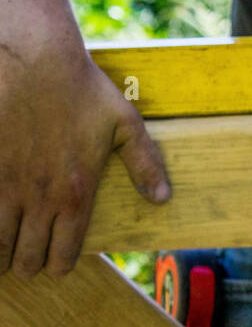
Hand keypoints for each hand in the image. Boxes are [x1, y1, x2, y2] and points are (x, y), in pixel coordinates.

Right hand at [0, 43, 171, 278]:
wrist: (35, 62)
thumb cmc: (82, 89)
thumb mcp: (124, 123)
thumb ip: (145, 164)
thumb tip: (162, 199)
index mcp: (76, 194)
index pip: (62, 258)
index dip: (59, 264)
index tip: (56, 257)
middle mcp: (41, 200)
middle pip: (27, 261)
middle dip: (29, 263)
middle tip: (29, 253)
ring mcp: (7, 189)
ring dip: (3, 252)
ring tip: (7, 244)